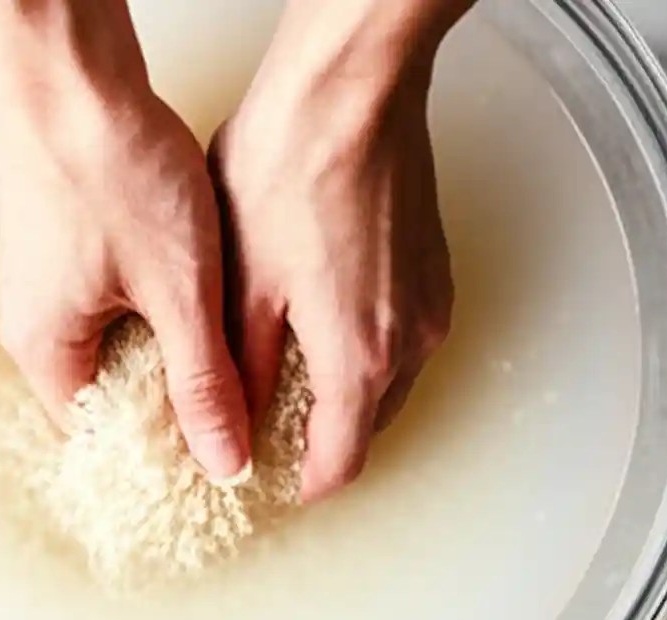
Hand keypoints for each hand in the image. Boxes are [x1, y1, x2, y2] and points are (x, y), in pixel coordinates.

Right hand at [0, 0, 250, 477]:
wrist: (69, 69)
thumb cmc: (111, 170)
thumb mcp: (176, 290)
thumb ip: (203, 381)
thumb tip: (224, 461)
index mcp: (47, 353)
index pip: (107, 439)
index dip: (169, 450)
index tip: (223, 447)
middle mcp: (33, 325)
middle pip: (111, 393)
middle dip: (174, 396)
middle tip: (237, 391)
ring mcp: (43, 280)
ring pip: (117, 343)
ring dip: (169, 346)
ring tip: (224, 336)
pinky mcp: (62, 242)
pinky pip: (111, 299)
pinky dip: (155, 305)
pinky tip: (197, 285)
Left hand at [210, 4, 461, 501]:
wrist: (351, 89)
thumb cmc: (289, 170)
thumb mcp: (243, 285)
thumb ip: (244, 372)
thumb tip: (234, 431)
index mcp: (360, 358)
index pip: (341, 462)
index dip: (303, 483)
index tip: (270, 480)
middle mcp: (411, 341)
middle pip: (367, 426)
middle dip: (321, 439)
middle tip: (264, 425)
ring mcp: (430, 302)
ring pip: (386, 381)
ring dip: (342, 392)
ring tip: (284, 370)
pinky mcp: (432, 267)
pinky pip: (400, 335)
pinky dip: (362, 348)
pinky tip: (318, 318)